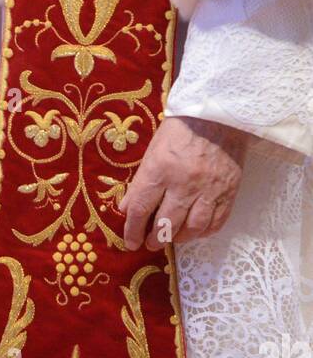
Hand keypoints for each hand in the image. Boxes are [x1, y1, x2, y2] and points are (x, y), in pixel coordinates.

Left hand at [118, 115, 247, 250]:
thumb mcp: (153, 148)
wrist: (219, 114)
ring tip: (170, 238)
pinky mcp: (229, 192)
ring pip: (193, 228)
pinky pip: (216, 222)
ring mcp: (209, 190)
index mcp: (160, 168)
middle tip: (150, 243)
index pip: (142, 207)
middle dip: (155, 238)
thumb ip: (141, 180)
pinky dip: (203, 232)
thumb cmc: (181, 127)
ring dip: (179, 238)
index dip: (133, 229)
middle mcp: (184, 183)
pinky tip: (195, 231)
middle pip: (167, 223)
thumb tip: (128, 208)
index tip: (130, 240)